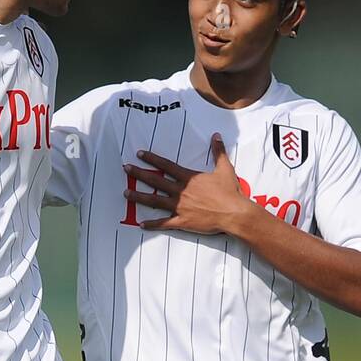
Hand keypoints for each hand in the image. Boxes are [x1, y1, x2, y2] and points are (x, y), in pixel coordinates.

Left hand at [124, 133, 256, 236]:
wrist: (234, 213)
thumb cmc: (230, 192)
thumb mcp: (225, 168)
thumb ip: (218, 151)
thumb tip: (216, 136)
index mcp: (189, 178)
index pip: (166, 165)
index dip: (152, 159)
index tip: (140, 154)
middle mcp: (181, 191)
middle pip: (155, 181)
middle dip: (139, 174)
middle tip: (126, 169)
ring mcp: (180, 207)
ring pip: (154, 201)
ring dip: (139, 197)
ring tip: (126, 193)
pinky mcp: (182, 221)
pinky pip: (164, 223)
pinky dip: (152, 224)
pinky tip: (141, 224)